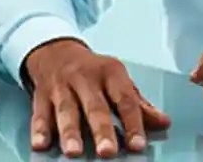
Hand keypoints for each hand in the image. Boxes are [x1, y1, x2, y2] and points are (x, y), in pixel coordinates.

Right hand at [23, 39, 170, 157]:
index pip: (125, 100)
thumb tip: (163, 122)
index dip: (133, 123)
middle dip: (101, 130)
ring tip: (74, 152)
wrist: (54, 50)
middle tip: (107, 151)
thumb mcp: (117, 79)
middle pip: (95, 106)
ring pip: (66, 110)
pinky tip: (40, 144)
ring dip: (69, 132)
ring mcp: (61, 86)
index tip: (138, 145)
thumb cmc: (92, 70)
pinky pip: (39, 113)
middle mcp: (85, 78)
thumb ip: (139, 103)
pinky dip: (39, 129)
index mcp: (110, 72)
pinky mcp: (41, 95)